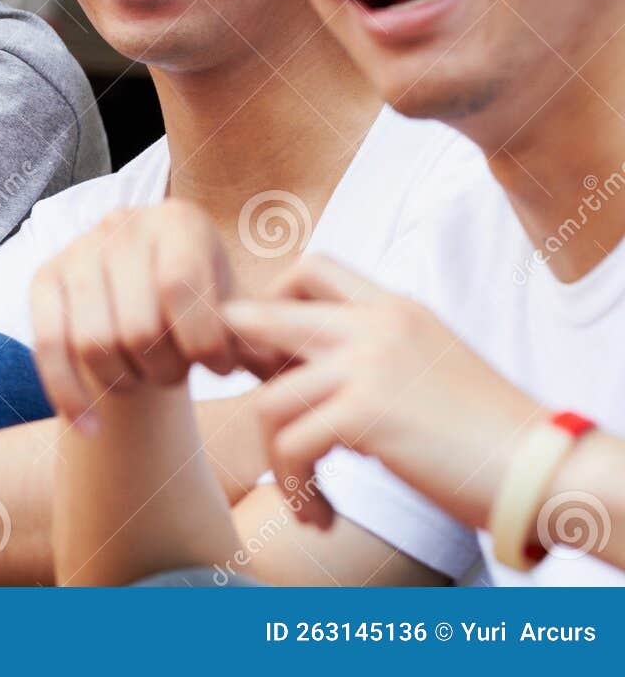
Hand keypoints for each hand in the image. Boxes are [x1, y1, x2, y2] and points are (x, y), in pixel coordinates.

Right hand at [30, 200, 238, 431]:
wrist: (151, 292)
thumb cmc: (205, 306)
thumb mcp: (238, 312)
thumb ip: (260, 336)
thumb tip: (273, 360)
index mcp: (178, 221)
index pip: (178, 288)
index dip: (203, 342)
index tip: (221, 366)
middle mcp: (123, 226)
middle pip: (137, 326)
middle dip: (168, 370)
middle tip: (182, 373)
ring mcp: (77, 251)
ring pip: (94, 344)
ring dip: (127, 382)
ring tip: (149, 379)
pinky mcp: (43, 280)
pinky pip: (47, 348)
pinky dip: (69, 396)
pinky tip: (90, 429)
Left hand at [225, 253, 542, 529]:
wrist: (542, 467)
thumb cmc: (484, 429)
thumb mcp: (424, 361)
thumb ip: (368, 352)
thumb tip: (300, 375)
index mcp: (391, 306)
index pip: (309, 267)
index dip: (272, 305)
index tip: (278, 362)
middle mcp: (373, 325)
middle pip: (260, 317)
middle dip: (240, 368)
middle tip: (265, 421)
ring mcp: (366, 366)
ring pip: (266, 399)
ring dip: (273, 459)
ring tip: (302, 496)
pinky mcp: (366, 414)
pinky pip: (290, 446)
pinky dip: (295, 488)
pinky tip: (319, 516)